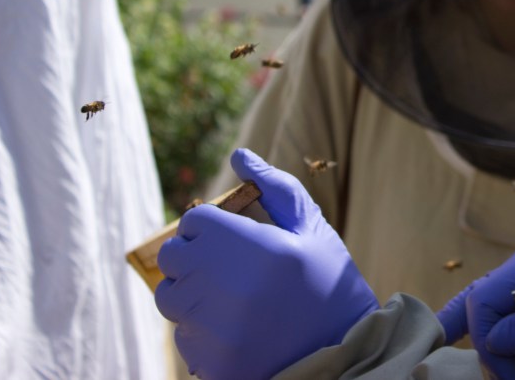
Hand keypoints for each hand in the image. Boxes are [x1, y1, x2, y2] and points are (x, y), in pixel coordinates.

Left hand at [155, 149, 378, 379]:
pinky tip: (237, 329)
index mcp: (252, 246)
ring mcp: (211, 326)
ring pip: (171, 296)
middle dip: (196, 257)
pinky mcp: (206, 360)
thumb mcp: (312, 231)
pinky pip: (181, 335)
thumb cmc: (329, 286)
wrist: (344, 356)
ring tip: (233, 300)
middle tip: (230, 268)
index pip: (195, 221)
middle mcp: (225, 284)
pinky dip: (201, 330)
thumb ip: (276, 189)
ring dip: (193, 293)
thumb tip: (239, 156)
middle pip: (174, 256)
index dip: (211, 226)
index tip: (232, 238)